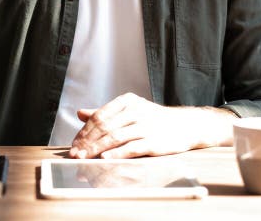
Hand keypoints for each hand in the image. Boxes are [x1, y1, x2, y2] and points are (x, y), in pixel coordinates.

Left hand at [68, 92, 236, 159]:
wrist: (186, 125)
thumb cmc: (154, 119)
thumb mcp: (130, 110)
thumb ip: (105, 112)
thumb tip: (80, 113)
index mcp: (127, 101)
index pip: (100, 116)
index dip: (84, 131)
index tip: (74, 145)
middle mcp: (135, 111)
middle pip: (104, 127)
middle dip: (87, 142)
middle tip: (74, 155)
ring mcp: (145, 126)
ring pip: (115, 137)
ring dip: (96, 150)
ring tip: (84, 159)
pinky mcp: (154, 141)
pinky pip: (131, 148)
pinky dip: (117, 154)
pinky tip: (105, 159)